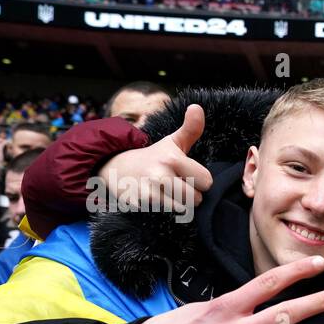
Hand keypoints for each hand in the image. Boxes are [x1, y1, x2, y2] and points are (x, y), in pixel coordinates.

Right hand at [97, 103, 213, 214]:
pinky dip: (164, 212)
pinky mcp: (140, 206)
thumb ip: (190, 129)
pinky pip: (167, 216)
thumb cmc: (153, 157)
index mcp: (173, 158)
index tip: (187, 175)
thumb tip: (197, 107)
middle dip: (190, 196)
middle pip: (196, 199)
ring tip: (166, 193)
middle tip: (176, 186)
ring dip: (178, 205)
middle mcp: (161, 175)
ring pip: (183, 210)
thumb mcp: (172, 142)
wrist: (116, 167)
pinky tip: (155, 201)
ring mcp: (149, 192)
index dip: (200, 181)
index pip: (207, 181)